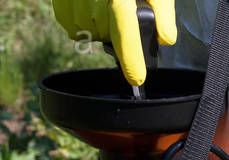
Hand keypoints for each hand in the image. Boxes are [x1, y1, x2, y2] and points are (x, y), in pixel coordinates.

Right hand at [52, 0, 177, 85]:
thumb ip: (163, 13)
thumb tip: (165, 39)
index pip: (124, 32)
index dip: (131, 59)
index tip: (137, 79)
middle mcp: (92, 0)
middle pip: (110, 36)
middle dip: (122, 35)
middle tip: (125, 12)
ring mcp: (72, 3)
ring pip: (92, 34)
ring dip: (103, 28)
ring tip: (107, 5)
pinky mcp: (60, 5)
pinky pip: (75, 28)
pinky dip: (86, 24)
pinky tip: (92, 7)